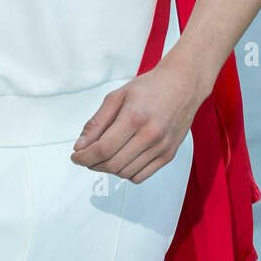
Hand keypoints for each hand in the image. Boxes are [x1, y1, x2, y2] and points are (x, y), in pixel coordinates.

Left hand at [70, 56, 206, 182]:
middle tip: (86, 156)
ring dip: (108, 169)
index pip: (103, 149)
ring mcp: (162, 147)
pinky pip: (141, 176)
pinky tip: (122, 159)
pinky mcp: (169, 154)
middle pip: (113, 164)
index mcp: (135, 117)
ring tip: (104, 155)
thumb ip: (97, 122)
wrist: (184, 84)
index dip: (84, 157)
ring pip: (125, 173)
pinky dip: (126, 173)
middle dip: (93, 164)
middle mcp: (150, 134)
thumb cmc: (151, 87)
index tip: (76, 156)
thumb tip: (80, 146)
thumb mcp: (117, 96)